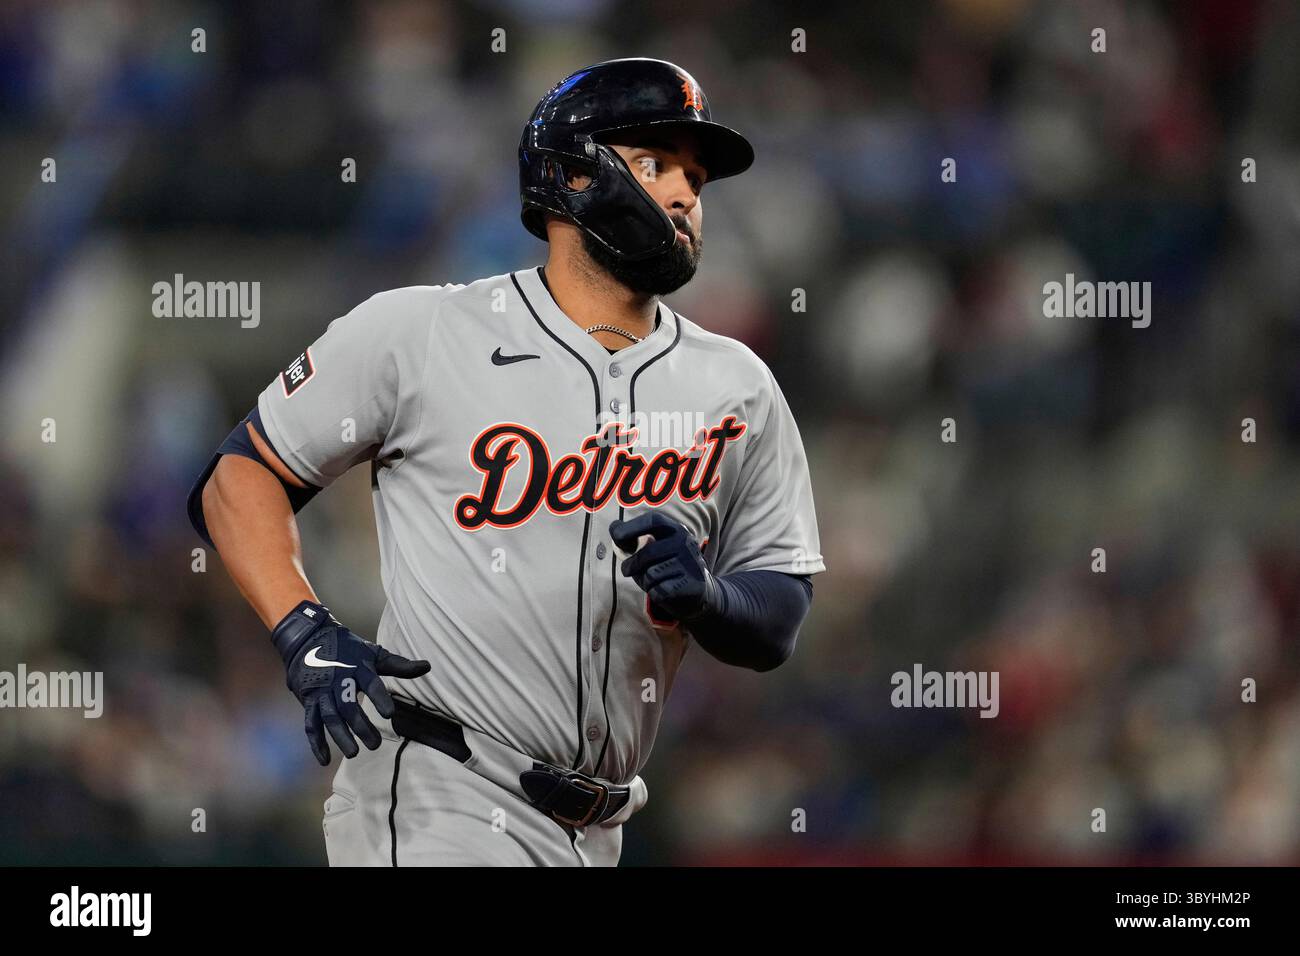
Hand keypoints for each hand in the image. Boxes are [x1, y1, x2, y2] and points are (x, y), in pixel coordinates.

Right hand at [270, 600, 430, 765]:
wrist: (308, 638)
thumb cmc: (348, 649)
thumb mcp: (373, 653)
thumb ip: (399, 665)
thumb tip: (428, 666)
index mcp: (357, 667)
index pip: (370, 683)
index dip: (379, 698)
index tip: (390, 714)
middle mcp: (338, 679)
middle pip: (348, 705)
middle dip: (360, 726)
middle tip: (375, 745)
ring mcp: (321, 691)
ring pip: (329, 716)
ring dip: (340, 736)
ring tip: (354, 753)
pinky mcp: (308, 700)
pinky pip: (310, 723)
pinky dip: (315, 743)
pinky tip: (325, 760)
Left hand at [609, 513, 717, 621]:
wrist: (700, 592)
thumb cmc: (668, 568)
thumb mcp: (655, 549)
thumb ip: (635, 540)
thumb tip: (614, 526)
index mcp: (676, 530)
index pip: (653, 520)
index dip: (632, 527)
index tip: (617, 537)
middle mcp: (686, 543)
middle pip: (648, 553)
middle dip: (631, 565)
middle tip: (627, 570)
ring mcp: (691, 564)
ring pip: (652, 575)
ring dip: (646, 582)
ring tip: (654, 581)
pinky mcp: (692, 585)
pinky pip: (659, 591)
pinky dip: (655, 593)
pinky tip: (664, 591)